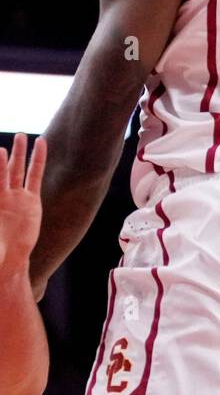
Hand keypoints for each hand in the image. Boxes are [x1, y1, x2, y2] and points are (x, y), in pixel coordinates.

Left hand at [0, 135, 46, 281]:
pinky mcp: (32, 200)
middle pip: (3, 171)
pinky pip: (35, 176)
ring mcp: (17, 196)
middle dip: (4, 157)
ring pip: (18, 170)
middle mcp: (3, 196)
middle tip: (10, 138)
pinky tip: (41, 144)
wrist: (10, 258)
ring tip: (20, 136)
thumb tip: (2, 207)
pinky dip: (38, 160)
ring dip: (19, 153)